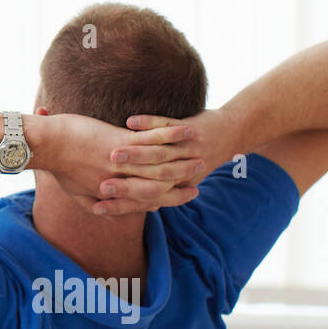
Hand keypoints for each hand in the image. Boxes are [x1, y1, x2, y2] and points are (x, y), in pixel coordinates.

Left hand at [41, 113, 204, 216]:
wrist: (47, 145)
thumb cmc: (58, 167)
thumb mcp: (76, 194)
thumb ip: (95, 203)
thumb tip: (106, 211)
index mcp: (115, 193)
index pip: (150, 200)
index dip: (171, 198)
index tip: (187, 194)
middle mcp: (123, 180)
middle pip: (162, 184)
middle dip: (183, 181)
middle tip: (201, 175)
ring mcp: (124, 161)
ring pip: (162, 164)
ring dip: (183, 160)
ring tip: (201, 154)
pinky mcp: (121, 141)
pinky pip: (153, 139)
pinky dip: (172, 136)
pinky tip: (188, 132)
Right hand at [97, 109, 234, 214]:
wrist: (229, 134)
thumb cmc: (196, 157)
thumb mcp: (178, 180)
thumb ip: (153, 193)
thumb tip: (133, 208)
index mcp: (174, 187)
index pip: (142, 200)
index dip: (120, 204)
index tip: (98, 207)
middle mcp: (181, 173)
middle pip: (147, 182)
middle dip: (122, 184)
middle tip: (100, 185)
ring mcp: (186, 151)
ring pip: (156, 155)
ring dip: (134, 155)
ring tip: (111, 153)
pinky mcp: (190, 130)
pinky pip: (166, 126)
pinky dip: (148, 123)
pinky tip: (130, 120)